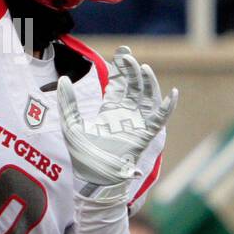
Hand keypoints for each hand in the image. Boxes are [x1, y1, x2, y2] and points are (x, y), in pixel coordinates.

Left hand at [56, 46, 177, 199]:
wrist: (92, 179)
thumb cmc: (82, 156)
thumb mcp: (70, 124)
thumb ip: (68, 103)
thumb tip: (63, 79)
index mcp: (110, 112)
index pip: (119, 86)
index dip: (121, 70)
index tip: (120, 53)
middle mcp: (125, 116)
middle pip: (134, 88)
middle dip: (132, 71)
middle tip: (128, 56)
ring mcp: (136, 125)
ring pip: (148, 99)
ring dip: (148, 83)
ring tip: (143, 68)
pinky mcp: (144, 137)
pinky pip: (160, 121)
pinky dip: (167, 107)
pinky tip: (171, 94)